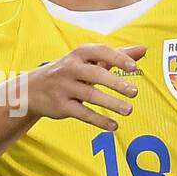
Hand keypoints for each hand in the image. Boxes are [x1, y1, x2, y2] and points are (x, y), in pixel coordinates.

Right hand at [25, 43, 145, 131]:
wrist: (33, 88)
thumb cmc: (70, 71)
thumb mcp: (89, 60)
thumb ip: (116, 55)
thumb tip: (143, 49)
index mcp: (79, 54)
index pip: (100, 52)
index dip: (117, 58)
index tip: (134, 67)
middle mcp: (70, 68)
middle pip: (95, 74)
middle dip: (115, 83)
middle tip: (134, 92)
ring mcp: (64, 87)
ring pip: (89, 95)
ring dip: (110, 103)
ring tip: (128, 110)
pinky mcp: (61, 105)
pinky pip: (82, 113)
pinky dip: (98, 120)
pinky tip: (113, 125)